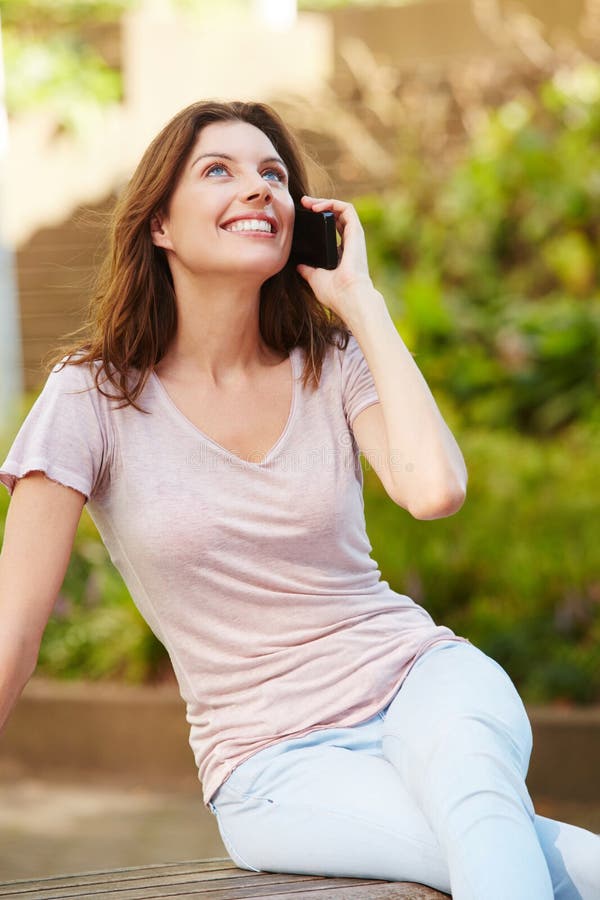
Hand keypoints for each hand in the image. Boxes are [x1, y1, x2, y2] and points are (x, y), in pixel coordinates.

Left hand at [295, 195, 375, 322]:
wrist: (348, 297)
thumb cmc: (335, 293)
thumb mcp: (315, 279)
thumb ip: (308, 270)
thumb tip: (298, 266)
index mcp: (341, 254)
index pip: (332, 230)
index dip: (318, 220)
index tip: (303, 217)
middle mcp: (349, 243)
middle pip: (335, 217)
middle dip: (319, 206)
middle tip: (303, 203)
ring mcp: (354, 237)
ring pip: (342, 209)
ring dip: (325, 202)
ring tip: (308, 203)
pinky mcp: (356, 232)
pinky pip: (347, 208)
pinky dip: (332, 203)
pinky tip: (317, 207)